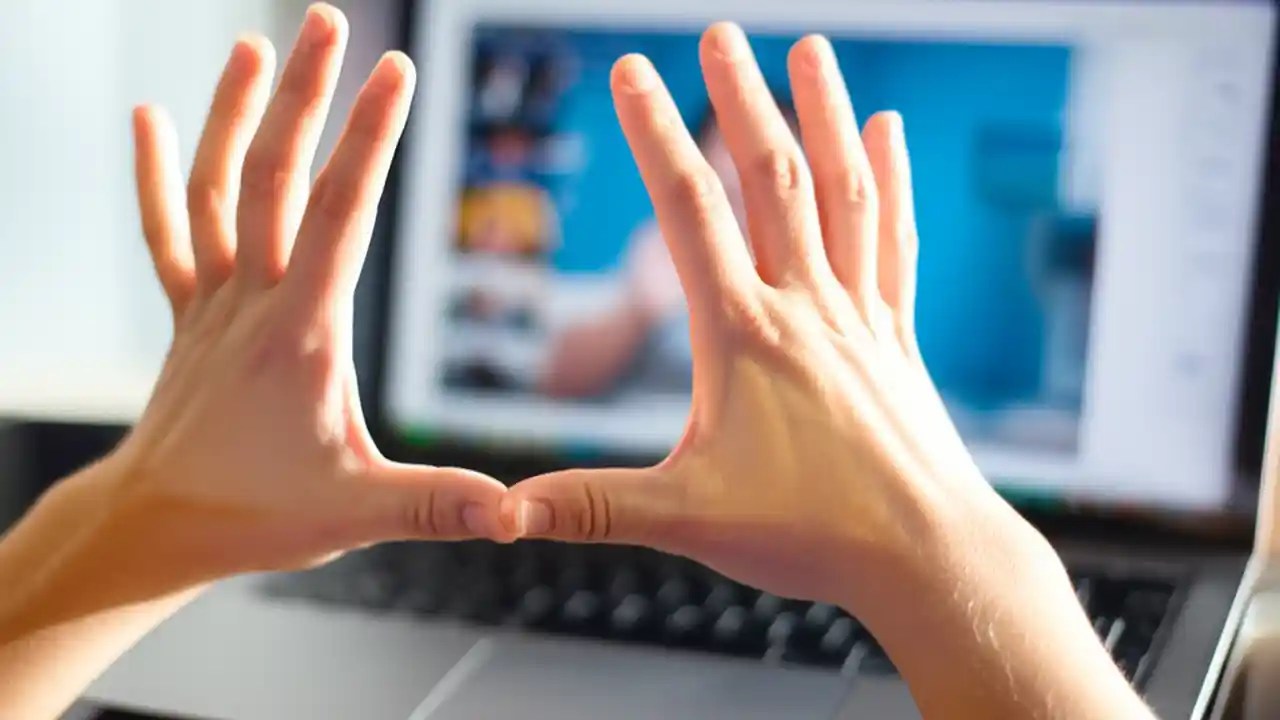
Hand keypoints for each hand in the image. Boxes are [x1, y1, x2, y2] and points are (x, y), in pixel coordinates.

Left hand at [113, 5, 507, 586]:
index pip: (339, 214)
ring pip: (215, 190)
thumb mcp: (357, 512)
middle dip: (305, 94)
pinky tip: (150, 116)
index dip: (370, 138)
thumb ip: (436, 503)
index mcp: (301, 334)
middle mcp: (251, 301)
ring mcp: (213, 303)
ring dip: (233, 113)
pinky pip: (168, 231)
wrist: (156, 524)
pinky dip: (156, 172)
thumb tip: (512, 512)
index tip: (396, 70)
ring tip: (254, 47)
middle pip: (273, 177)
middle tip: (329, 22)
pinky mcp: (190, 314)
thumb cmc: (255, 516)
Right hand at [506, 21, 1038, 611]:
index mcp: (744, 335)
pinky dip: (889, 180)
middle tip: (721, 33)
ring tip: (811, 51)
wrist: (927, 556)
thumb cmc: (813, 533)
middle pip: (773, 179)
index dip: (654, 136)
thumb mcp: (687, 518)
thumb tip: (503, 511)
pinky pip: (891, 241)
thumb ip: (591, 505)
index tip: (629, 70)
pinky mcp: (895, 338)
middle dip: (741, 99)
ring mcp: (858, 316)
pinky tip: (888, 133)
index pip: (690, 212)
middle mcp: (806, 307)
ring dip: (825, 115)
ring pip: (842, 193)